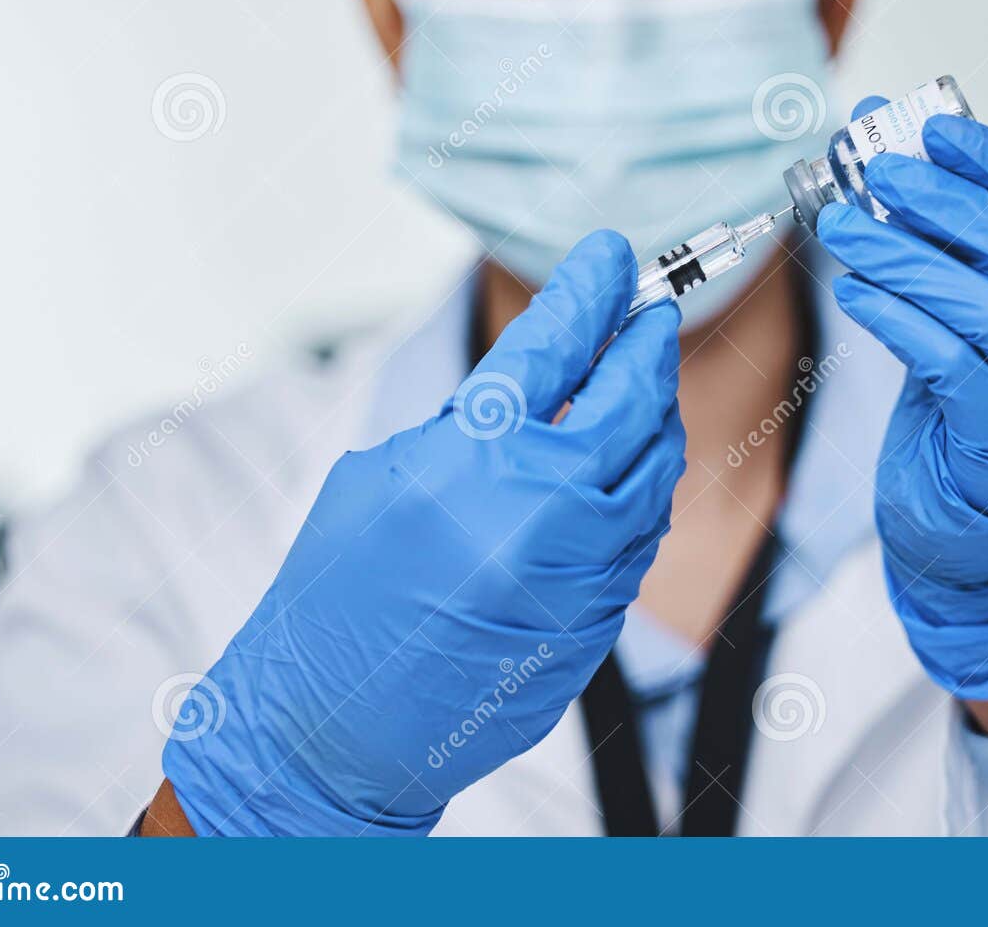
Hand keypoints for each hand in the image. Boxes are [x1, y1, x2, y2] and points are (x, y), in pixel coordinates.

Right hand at [162, 231, 684, 834]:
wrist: (333, 732)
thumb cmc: (333, 600)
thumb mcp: (380, 478)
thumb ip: (466, 426)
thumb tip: (532, 388)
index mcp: (474, 455)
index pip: (555, 342)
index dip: (590, 288)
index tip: (609, 255)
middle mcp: (542, 506)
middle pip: (630, 397)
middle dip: (645, 343)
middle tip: (650, 313)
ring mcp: (580, 568)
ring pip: (655, 469)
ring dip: (655, 416)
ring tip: (645, 385)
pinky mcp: (596, 619)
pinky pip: (641, 537)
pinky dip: (643, 491)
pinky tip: (631, 472)